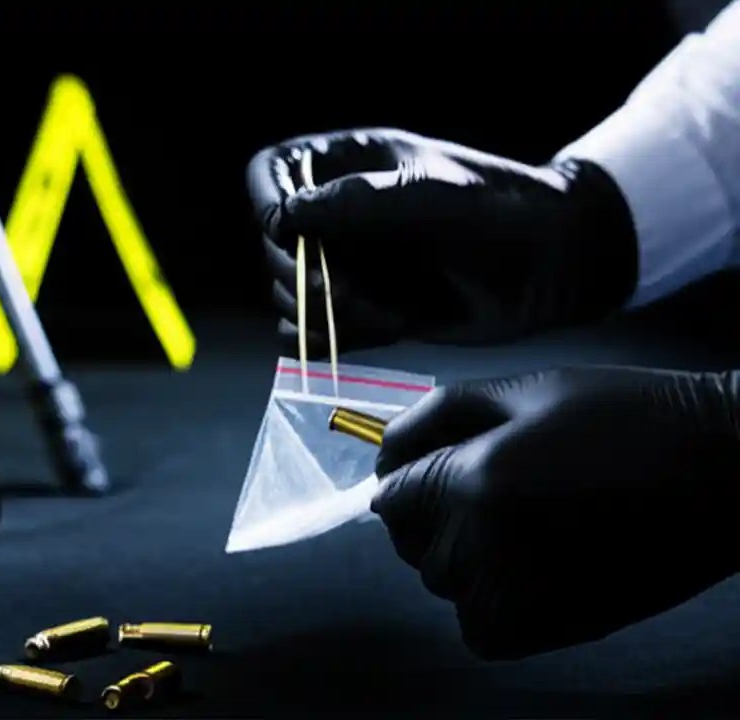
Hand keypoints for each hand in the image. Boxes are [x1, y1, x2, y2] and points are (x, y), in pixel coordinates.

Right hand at [246, 128, 638, 356]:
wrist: (558, 263)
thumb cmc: (506, 210)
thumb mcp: (436, 195)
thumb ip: (362, 201)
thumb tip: (290, 215)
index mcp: (348, 163)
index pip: (270, 171)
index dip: (265, 202)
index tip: (287, 235)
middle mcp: (336, 212)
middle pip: (271, 246)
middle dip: (304, 276)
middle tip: (349, 295)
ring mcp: (345, 262)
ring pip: (286, 295)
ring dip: (325, 314)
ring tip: (388, 314)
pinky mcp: (359, 309)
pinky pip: (310, 333)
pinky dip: (336, 339)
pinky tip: (387, 329)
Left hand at [371, 365, 739, 659]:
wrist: (725, 470)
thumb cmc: (628, 415)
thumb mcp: (528, 391)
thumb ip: (439, 416)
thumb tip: (381, 456)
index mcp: (476, 481)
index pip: (391, 495)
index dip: (416, 477)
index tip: (452, 466)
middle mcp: (486, 544)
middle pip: (412, 543)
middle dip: (438, 516)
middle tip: (503, 490)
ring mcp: (517, 595)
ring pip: (445, 584)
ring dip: (467, 558)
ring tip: (531, 522)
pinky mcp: (548, 629)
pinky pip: (480, 628)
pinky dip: (493, 603)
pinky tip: (537, 563)